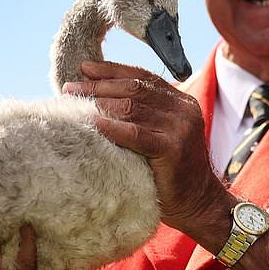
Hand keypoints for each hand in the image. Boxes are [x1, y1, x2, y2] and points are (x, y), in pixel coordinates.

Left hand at [65, 60, 228, 232]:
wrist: (197, 202)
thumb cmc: (170, 172)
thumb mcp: (160, 135)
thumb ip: (143, 116)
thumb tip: (99, 101)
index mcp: (181, 101)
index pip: (142, 76)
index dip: (111, 70)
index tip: (84, 68)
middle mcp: (183, 109)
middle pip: (134, 88)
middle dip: (99, 85)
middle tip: (70, 87)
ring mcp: (180, 127)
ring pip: (133, 107)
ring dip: (100, 102)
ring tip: (76, 103)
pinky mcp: (172, 148)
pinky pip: (136, 134)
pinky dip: (113, 127)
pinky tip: (94, 123)